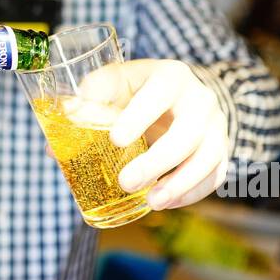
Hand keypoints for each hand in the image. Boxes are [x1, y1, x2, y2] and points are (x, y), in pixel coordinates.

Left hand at [69, 59, 230, 210]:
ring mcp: (215, 127)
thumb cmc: (140, 90)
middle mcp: (200, 100)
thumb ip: (91, 100)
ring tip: (152, 202)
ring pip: (207, 157)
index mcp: (171, 76)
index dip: (138, 117)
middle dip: (157, 161)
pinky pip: (214, 176)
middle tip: (126, 182)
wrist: (182, 95)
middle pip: (187, 132)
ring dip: (180, 183)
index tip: (115, 139)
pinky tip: (167, 203)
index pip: (159, 93)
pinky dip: (192, 193)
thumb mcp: (117, 81)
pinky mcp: (220, 152)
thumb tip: (59, 136)